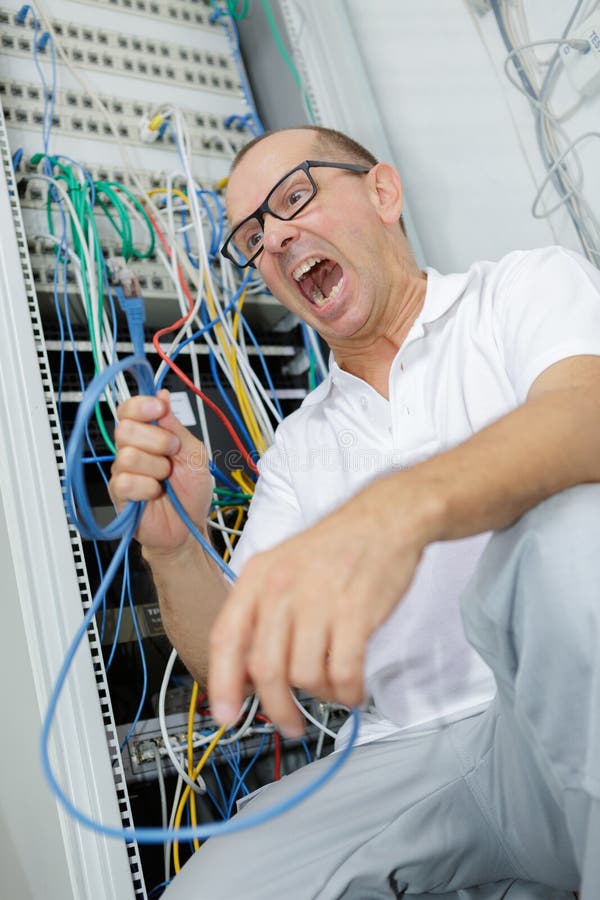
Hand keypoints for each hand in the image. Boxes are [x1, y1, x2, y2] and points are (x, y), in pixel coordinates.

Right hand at [109, 389, 212, 554]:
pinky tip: (155, 493)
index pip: (129, 409)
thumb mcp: (195, 453)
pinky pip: (125, 481)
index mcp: (148, 435)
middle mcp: (132, 449)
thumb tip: (161, 395)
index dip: (141, 405)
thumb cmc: (191, 491)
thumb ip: (176, 426)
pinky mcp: (119, 493)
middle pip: (125, 428)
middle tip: (172, 454)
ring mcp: (123, 471)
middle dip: (157, 440)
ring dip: (156, 468)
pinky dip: (147, 488)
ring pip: (127, 455)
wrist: (189, 526)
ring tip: (165, 479)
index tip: (159, 408)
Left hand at [208, 474, 434, 735]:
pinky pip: (344, 672)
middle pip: (265, 669)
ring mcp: (318, 600)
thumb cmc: (336, 547)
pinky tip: (353, 690)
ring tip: (333, 689)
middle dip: (278, 708)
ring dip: (320, 695)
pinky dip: (348, 692)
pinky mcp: (355, 613)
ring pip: (304, 675)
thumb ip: (262, 614)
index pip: (226, 639)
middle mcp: (282, 588)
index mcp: (258, 577)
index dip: (222, 684)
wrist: (385, 519)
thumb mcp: (283, 567)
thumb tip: (247, 670)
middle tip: (290, 723)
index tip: (225, 715)